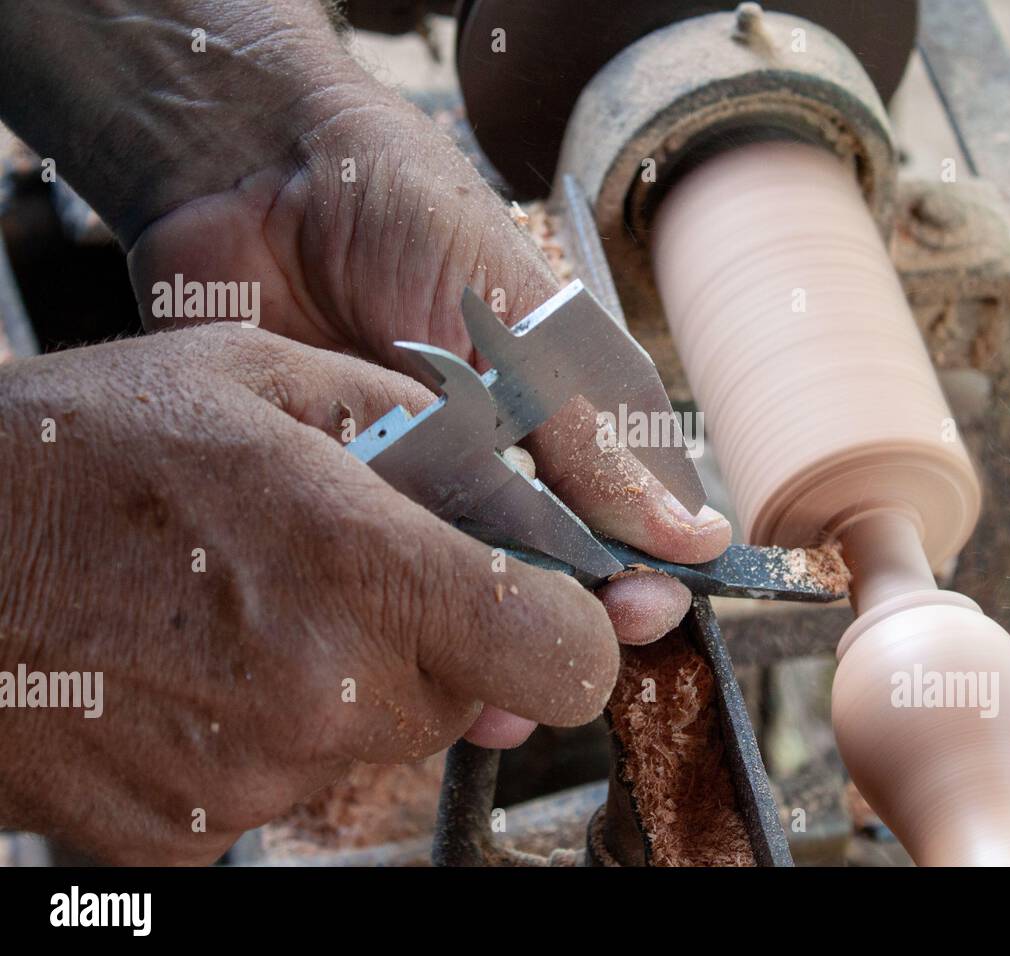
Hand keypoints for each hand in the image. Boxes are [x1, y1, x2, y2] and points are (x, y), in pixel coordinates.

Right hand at [0, 325, 618, 862]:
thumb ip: (421, 432)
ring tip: (246, 606)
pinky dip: (264, 733)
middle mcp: (313, 694)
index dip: (573, 628)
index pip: (565, 655)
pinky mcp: (177, 841)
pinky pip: (285, 786)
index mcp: (350, 565)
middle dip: (439, 637)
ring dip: (348, 681)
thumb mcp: (259, 375)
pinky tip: (193, 666)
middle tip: (345, 572)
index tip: (544, 601)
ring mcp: (242, 782)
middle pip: (472, 698)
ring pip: (380, 740)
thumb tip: (524, 496)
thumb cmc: (76, 447)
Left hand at [121, 62, 732, 749]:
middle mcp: (487, 458)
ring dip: (470, 644)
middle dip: (554, 629)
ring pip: (453, 585)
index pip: (617, 519)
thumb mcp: (523, 319)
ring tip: (483, 699)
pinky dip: (382, 613)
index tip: (642, 616)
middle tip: (558, 671)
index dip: (635, 575)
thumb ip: (593, 433)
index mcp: (553, 415)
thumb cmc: (412, 218)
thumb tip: (696, 538)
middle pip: (538, 571)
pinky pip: (365, 567)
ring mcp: (404, 479)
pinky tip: (396, 657)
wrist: (256, 170)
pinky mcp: (325, 492)